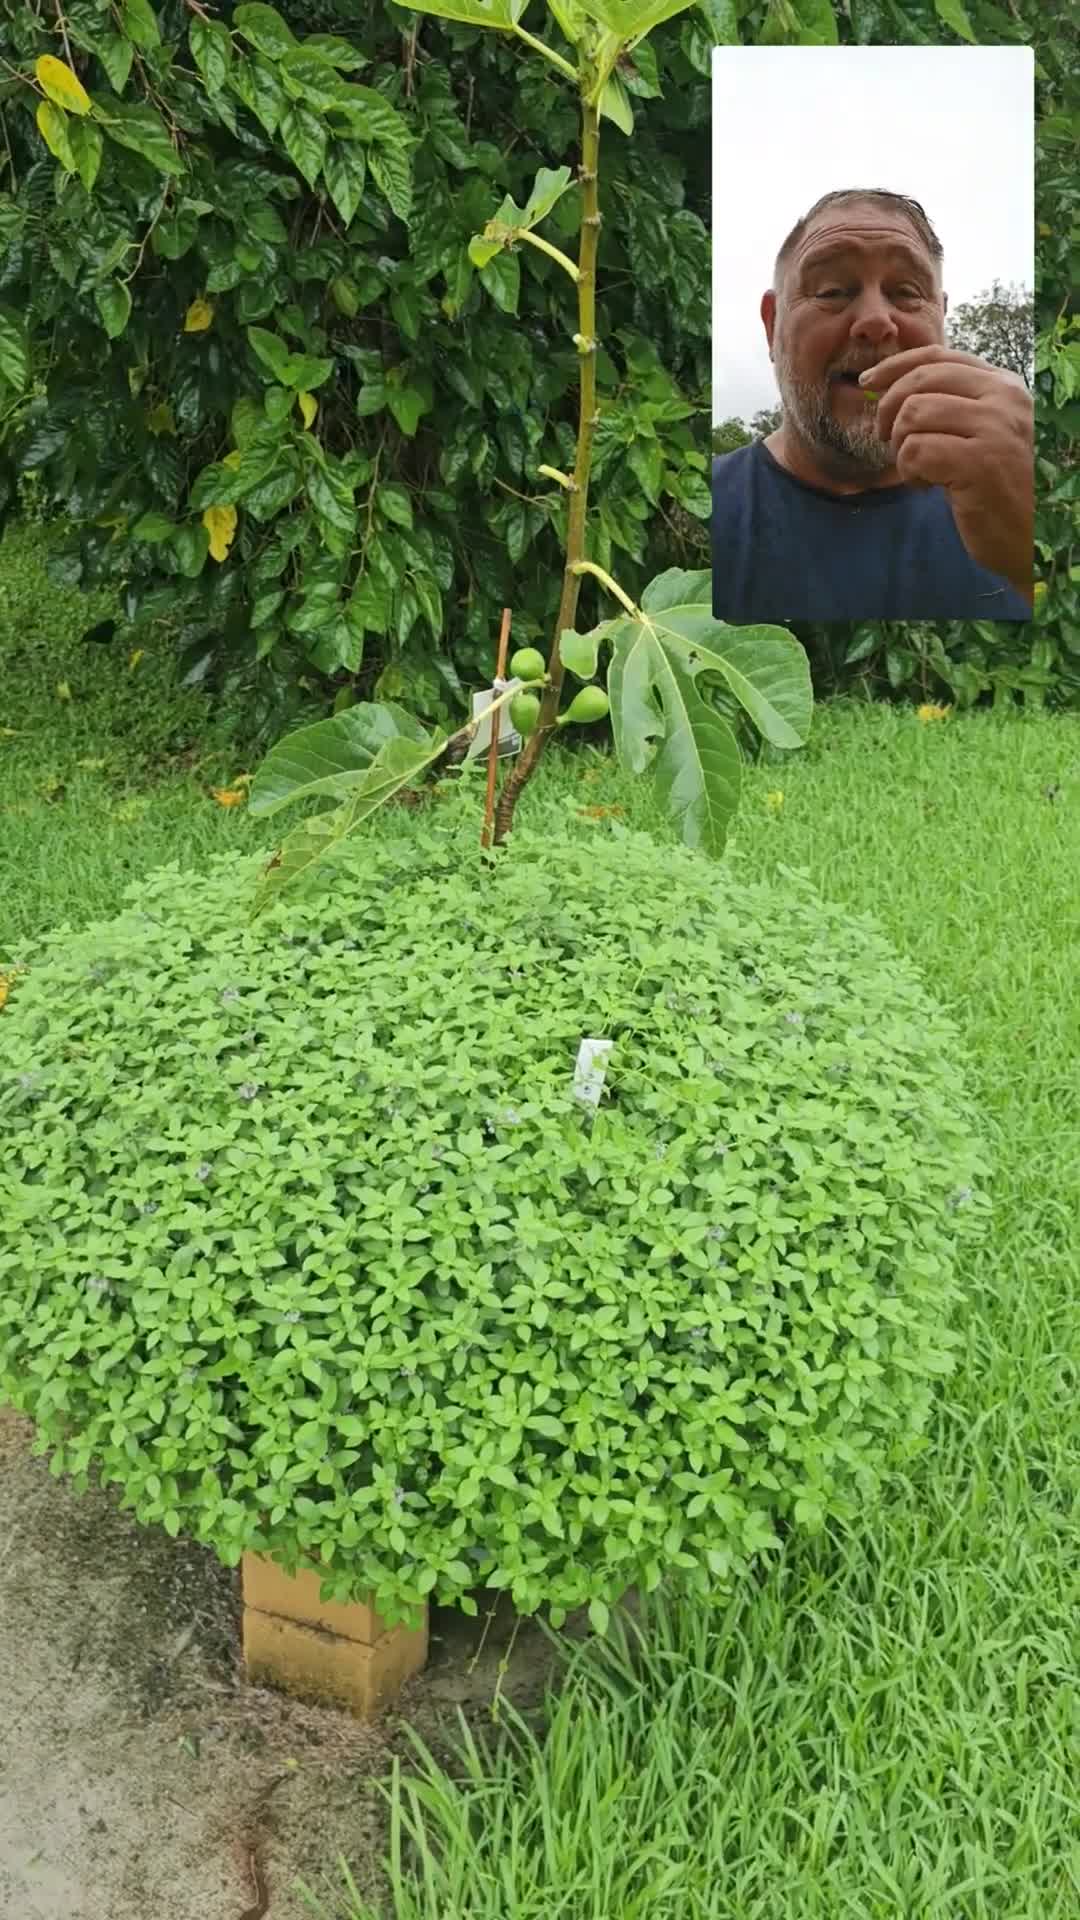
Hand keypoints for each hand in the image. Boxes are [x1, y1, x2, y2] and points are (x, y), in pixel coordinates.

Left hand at [861, 346, 1033, 602]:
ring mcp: (995, 429)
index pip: (939, 357)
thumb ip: (951, 403)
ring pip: (913, 414)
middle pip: (920, 382)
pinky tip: (927, 486)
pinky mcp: (980, 463)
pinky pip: (915, 451)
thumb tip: (890, 383)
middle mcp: (1004, 399)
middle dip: (888, 410)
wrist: (1027, 536)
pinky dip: (908, 472)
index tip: (867, 383)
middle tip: (884, 440)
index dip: (895, 367)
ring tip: (918, 470)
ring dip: (900, 446)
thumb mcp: (980, 433)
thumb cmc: (995, 487)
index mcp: (1004, 385)